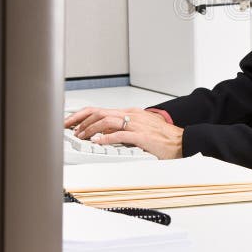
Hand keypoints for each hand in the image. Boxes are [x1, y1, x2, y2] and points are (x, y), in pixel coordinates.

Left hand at [64, 107, 183, 159]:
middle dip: (81, 120)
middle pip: (100, 112)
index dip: (83, 115)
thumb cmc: (163, 136)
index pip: (101, 110)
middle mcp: (132, 115)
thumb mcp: (140, 127)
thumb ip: (123, 128)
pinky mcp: (142, 136)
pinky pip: (120, 135)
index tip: (71, 122)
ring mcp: (137, 125)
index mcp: (131, 113)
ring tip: (82, 136)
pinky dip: (107, 138)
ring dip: (91, 129)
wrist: (181, 140)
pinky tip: (98, 142)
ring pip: (107, 121)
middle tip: (70, 129)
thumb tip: (105, 134)